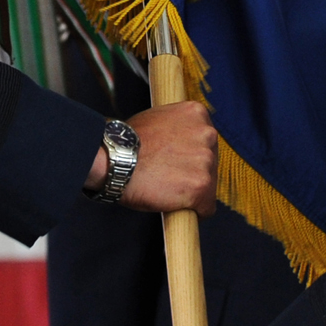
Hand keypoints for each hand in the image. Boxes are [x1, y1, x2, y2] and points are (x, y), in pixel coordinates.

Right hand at [120, 100, 216, 214]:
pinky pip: (207, 207)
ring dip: (192, 191)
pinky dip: (194, 211)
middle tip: (168, 177)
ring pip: (209, 186)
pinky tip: (175, 206)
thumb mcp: (157, 118)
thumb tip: (181, 141)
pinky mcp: (202, 186)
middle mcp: (207, 134)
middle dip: (193, 172)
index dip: (190, 156)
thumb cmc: (127, 143)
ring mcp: (206, 160)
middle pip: (211, 163)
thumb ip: (176, 127)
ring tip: (166, 189)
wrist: (115, 160)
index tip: (177, 163)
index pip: (206, 141)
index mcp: (197, 113)